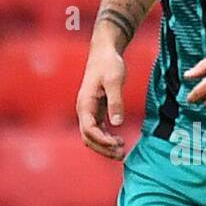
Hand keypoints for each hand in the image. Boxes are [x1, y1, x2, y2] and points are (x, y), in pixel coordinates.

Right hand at [76, 43, 126, 158]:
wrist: (105, 51)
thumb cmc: (109, 63)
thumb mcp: (115, 80)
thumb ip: (116, 101)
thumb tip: (117, 123)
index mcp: (84, 103)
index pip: (88, 129)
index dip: (101, 140)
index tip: (117, 144)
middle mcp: (84, 110)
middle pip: (88, 137)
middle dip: (103, 148)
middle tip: (121, 154)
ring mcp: (89, 111)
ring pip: (92, 136)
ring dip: (104, 146)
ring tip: (121, 152)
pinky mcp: (96, 110)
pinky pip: (98, 130)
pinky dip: (106, 139)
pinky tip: (118, 141)